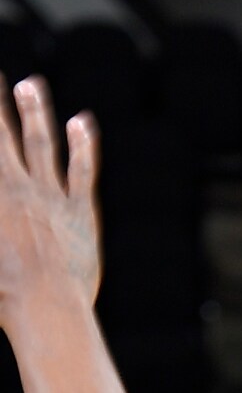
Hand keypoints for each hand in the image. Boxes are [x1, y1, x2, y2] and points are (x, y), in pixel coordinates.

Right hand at [0, 81, 96, 326]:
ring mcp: (50, 195)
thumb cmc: (3, 291)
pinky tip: (82, 122)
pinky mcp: (80, 212)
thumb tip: (4, 204)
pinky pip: (81, 170)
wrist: (46, 307)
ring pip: (40, 142)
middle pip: (3, 134)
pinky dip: (82, 144)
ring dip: (35, 111)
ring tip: (30, 84)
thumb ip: (1, 218)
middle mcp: (16, 185)